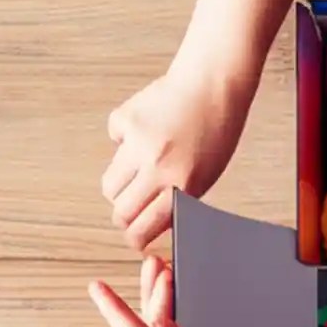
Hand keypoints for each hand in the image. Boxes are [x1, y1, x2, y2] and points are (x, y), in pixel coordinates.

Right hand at [102, 65, 255, 249]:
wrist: (213, 86)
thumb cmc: (216, 131)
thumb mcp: (205, 175)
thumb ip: (178, 199)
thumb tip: (150, 224)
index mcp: (182, 184)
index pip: (143, 227)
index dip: (136, 239)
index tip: (136, 239)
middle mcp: (157, 165)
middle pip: (119, 209)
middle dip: (124, 216)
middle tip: (132, 211)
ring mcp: (137, 142)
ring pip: (110, 183)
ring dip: (122, 184)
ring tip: (141, 171)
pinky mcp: (124, 120)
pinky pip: (114, 142)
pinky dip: (124, 142)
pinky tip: (146, 132)